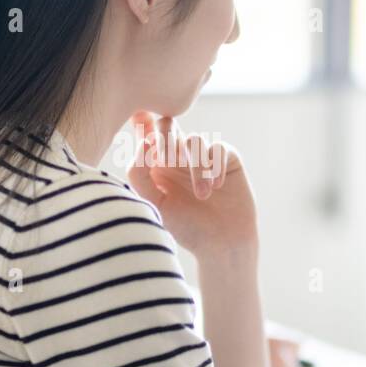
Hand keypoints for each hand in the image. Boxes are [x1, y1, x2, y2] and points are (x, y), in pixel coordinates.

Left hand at [126, 111, 257, 261]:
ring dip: (197, 167)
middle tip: (168, 160)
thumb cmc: (186, 226)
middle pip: (166, 125)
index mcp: (156, 165)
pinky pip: (218, 148)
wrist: (223, 243)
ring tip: (202, 196)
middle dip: (166, 138)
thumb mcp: (154, 204)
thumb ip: (139, 174)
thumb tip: (143, 142)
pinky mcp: (226, 157)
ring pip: (194, 140)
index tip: (143, 133)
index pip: (144, 135)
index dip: (141, 123)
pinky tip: (217, 187)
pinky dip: (216, 167)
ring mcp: (202, 155)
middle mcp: (178, 156)